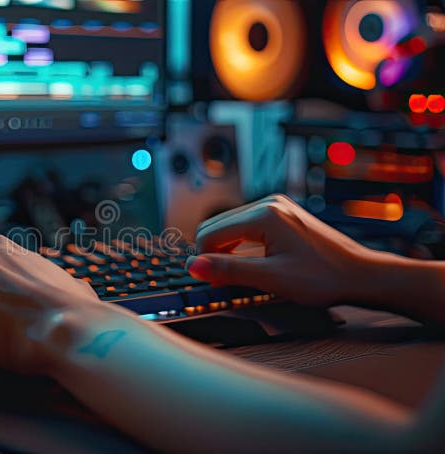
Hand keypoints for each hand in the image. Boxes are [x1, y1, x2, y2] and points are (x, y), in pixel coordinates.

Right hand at [187, 194, 377, 306]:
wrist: (359, 274)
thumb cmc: (323, 278)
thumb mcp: (271, 279)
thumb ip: (229, 271)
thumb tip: (193, 266)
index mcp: (264, 214)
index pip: (210, 233)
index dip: (206, 261)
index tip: (213, 283)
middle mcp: (268, 203)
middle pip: (217, 226)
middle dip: (214, 254)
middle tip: (225, 282)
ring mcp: (276, 206)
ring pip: (230, 227)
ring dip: (227, 251)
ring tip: (241, 275)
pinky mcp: (282, 214)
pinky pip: (246, 227)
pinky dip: (241, 246)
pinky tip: (252, 263)